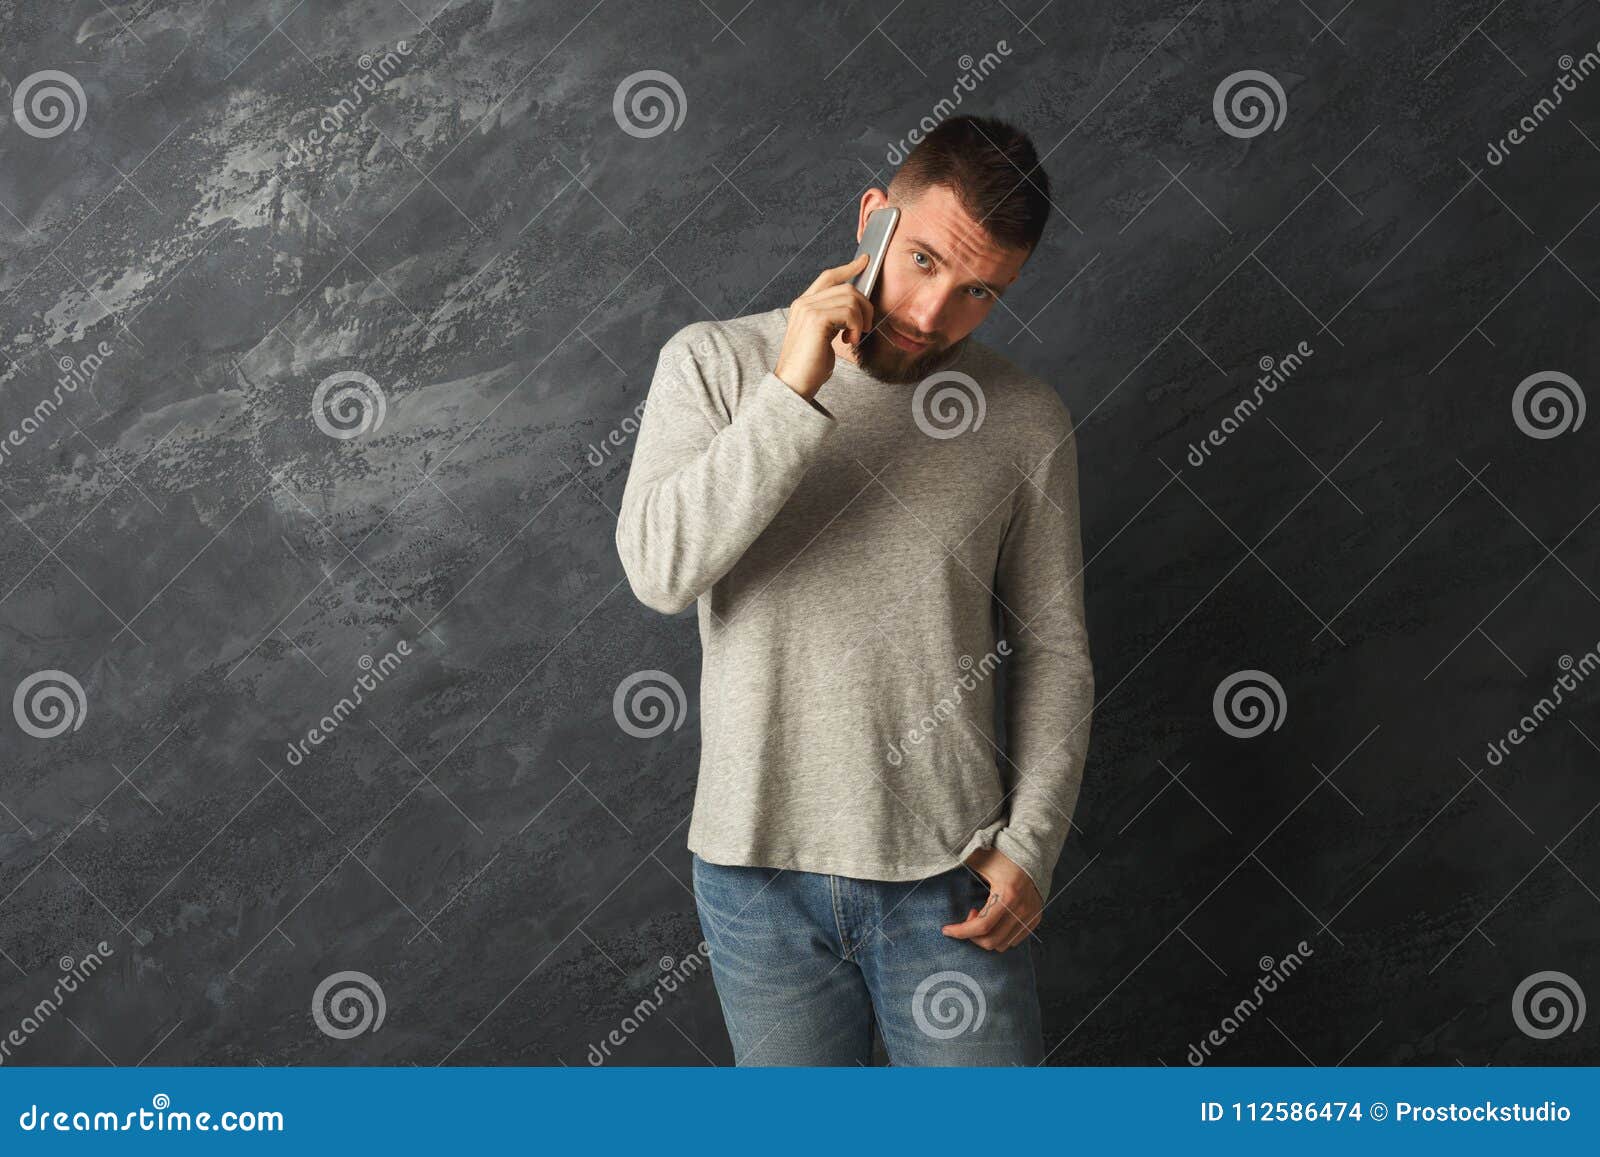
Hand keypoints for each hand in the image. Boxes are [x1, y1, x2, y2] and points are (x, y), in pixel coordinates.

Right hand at [773, 252, 874, 398]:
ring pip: (851, 298)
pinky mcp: (816, 320)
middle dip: (864, 305)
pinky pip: (849, 312)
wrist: (794, 384)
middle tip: (864, 327)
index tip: (865, 261)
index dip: (848, 267)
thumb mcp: (823, 337)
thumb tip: (856, 311)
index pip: (828, 277)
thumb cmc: (809, 366)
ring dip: (861, 319)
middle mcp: (804, 303)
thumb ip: (834, 319)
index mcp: (803, 305)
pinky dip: (856, 326)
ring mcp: (808, 309)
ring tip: (854, 337)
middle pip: (846, 286)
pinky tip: (849, 341)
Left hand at [941, 846, 1041, 951]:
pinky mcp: (1036, 918)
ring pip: (1003, 944)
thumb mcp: (979, 860)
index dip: (960, 932)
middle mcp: (1022, 909)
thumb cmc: (1001, 854)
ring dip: (987, 936)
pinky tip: (995, 918)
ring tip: (982, 915)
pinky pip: (1015, 940)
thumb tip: (933, 870)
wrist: (1031, 849)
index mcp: (1007, 894)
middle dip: (972, 935)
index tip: (946, 930)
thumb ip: (958, 867)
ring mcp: (1031, 915)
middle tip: (969, 915)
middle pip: (991, 941)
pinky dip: (1000, 935)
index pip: (981, 926)